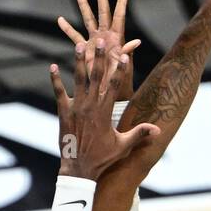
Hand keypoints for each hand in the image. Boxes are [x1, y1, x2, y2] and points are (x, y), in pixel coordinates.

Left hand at [51, 40, 158, 180]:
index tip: (124, 55)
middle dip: (99, 58)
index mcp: (105, 112)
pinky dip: (55, 80)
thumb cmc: (102, 158)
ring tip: (78, 46)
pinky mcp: (64, 113)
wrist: (78, 169)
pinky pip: (59, 93)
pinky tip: (52, 67)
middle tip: (101, 41)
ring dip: (78, 63)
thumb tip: (158, 130)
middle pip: (96, 77)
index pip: (114, 86)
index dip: (120, 70)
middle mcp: (90, 106)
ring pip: (77, 80)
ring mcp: (76, 108)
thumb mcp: (123, 146)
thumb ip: (139, 134)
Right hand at [58, 0, 139, 100]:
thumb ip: (127, 53)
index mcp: (116, 38)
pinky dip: (67, 29)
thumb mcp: (124, 67)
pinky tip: (60, 20)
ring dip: (84, 5)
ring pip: (87, 19)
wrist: (108, 91)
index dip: (122, 3)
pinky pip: (74, 36)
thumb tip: (136, 42)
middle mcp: (105, 36)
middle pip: (103, 12)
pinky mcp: (85, 48)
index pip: (119, 16)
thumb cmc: (119, 80)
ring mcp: (94, 40)